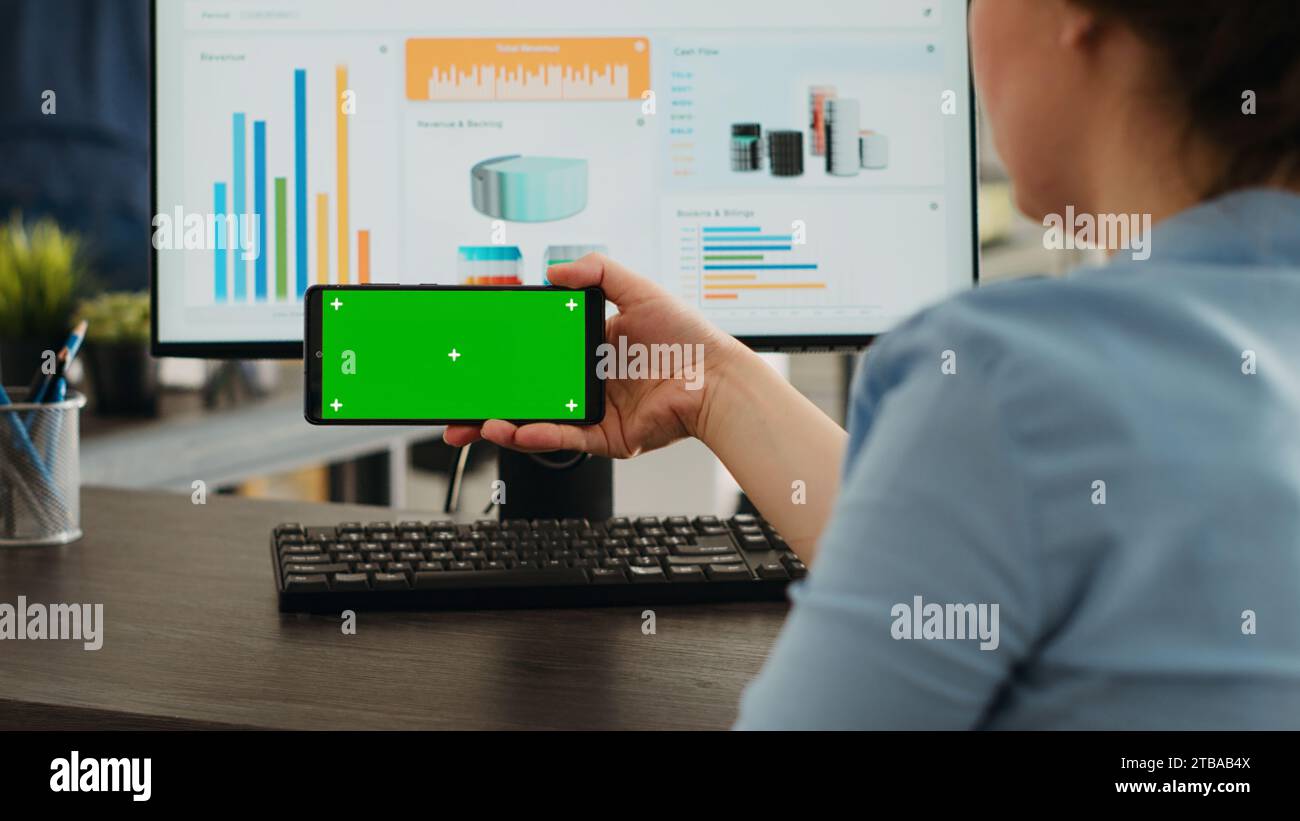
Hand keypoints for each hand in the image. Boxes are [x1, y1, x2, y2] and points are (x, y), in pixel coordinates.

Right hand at [444, 254, 745, 457]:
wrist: (718, 379)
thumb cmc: (688, 336)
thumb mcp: (638, 289)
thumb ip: (597, 271)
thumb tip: (553, 271)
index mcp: (589, 347)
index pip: (535, 351)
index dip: (503, 355)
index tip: (474, 354)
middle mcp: (587, 381)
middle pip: (528, 392)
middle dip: (488, 402)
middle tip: (458, 404)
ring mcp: (595, 412)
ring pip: (539, 421)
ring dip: (506, 424)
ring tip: (481, 423)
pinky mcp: (608, 439)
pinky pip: (568, 438)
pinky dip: (542, 435)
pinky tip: (519, 431)